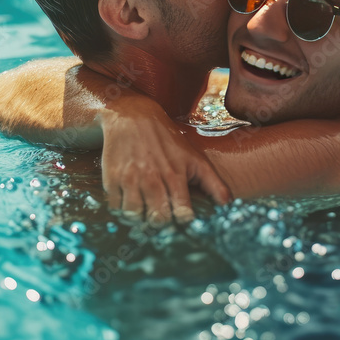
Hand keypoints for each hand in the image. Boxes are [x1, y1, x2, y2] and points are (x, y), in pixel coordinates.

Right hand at [98, 96, 230, 223]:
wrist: (132, 116)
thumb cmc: (168, 140)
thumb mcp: (194, 158)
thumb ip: (213, 183)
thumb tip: (228, 205)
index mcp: (175, 175)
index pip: (182, 213)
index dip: (183, 221)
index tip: (182, 218)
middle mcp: (152, 179)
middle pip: (158, 219)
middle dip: (161, 223)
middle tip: (162, 218)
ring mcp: (130, 179)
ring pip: (134, 216)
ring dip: (140, 218)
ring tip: (145, 211)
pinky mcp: (111, 178)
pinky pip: (115, 207)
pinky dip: (121, 210)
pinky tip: (130, 201)